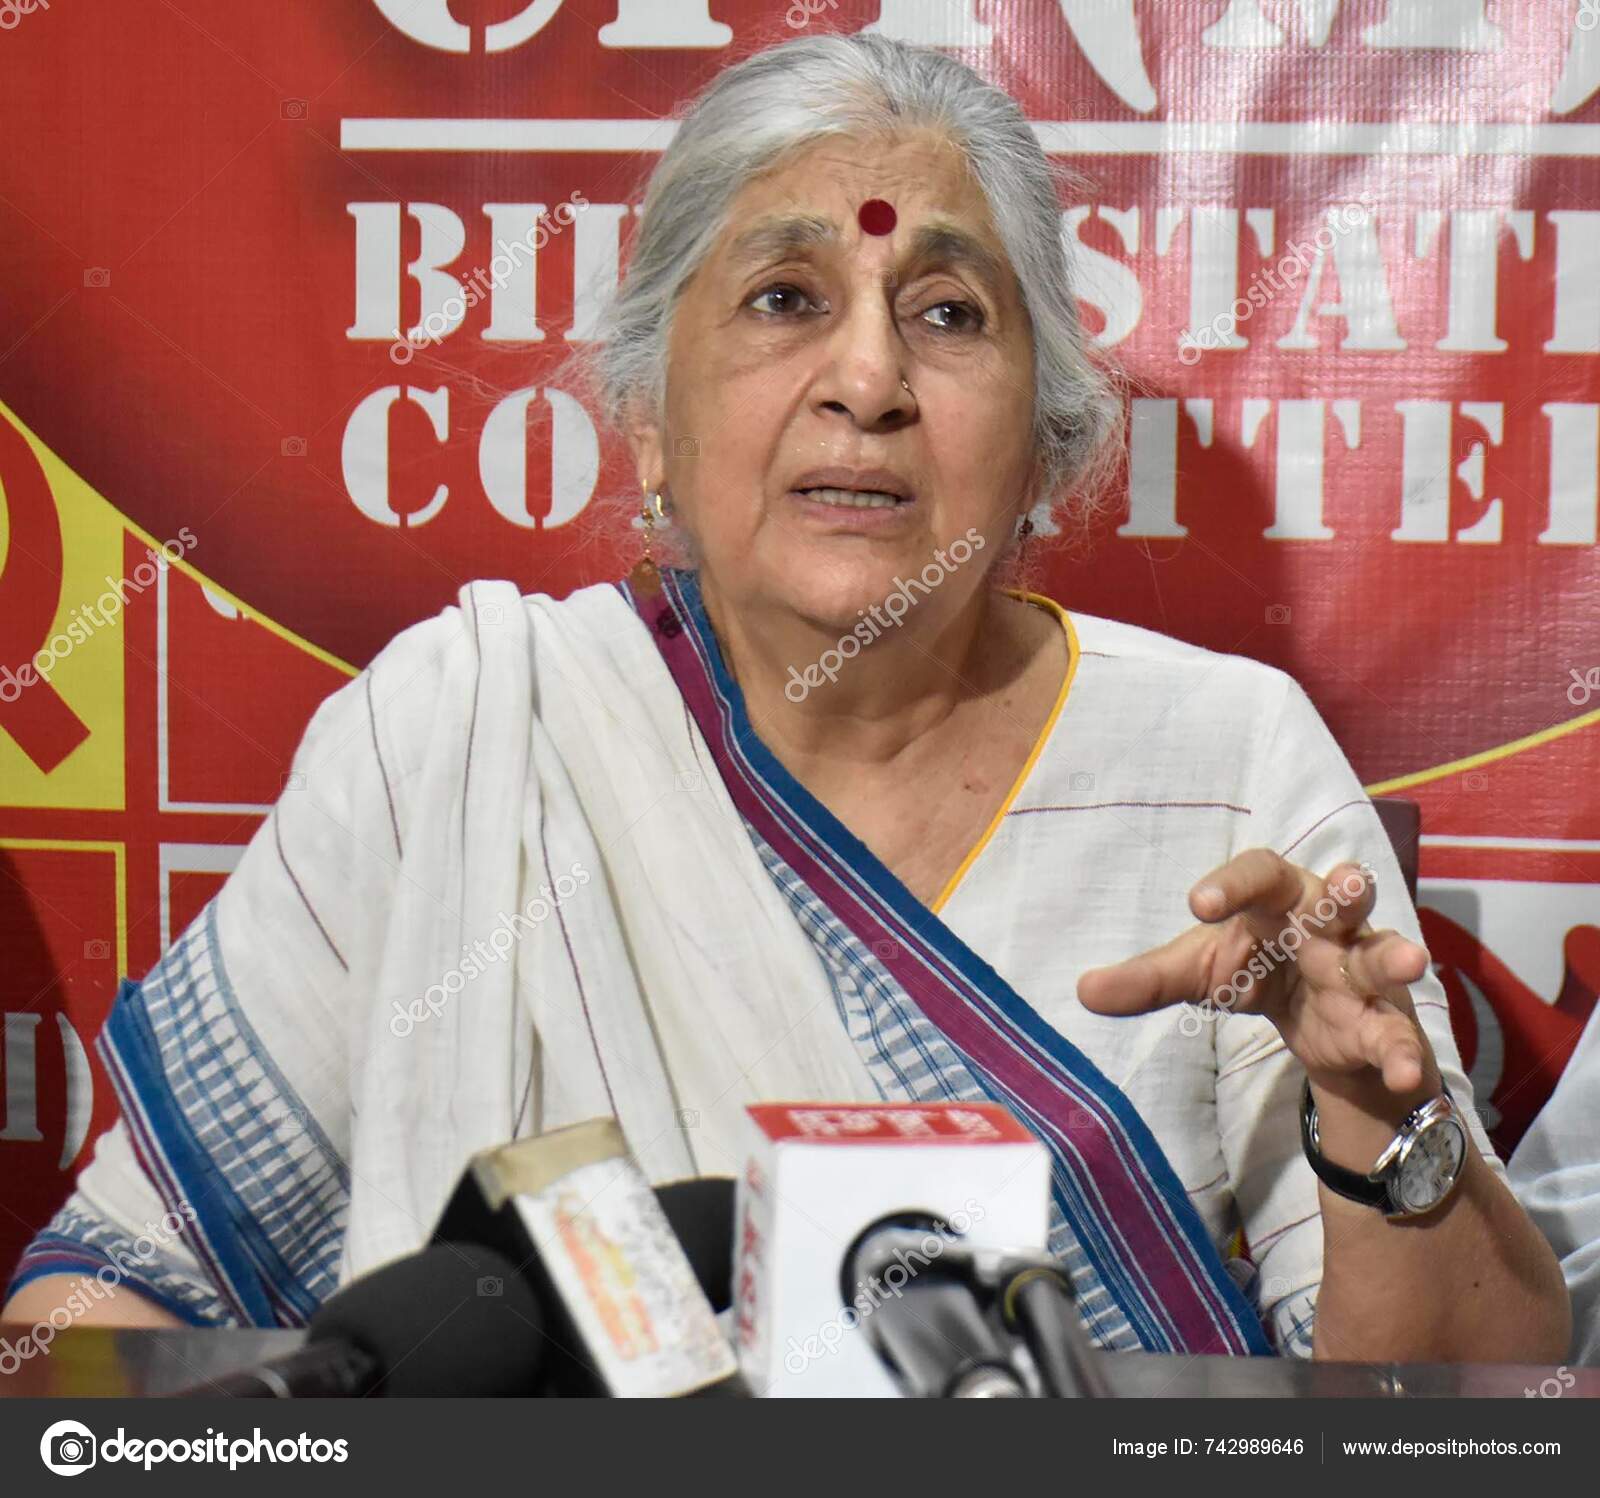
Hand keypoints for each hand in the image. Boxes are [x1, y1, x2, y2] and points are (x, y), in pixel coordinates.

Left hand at [1076, 848, 1435, 1096]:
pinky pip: (1397, 1034)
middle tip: (1344, 885)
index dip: (1231, 884)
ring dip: (1395, 957)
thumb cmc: (1256, 968)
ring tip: (1409, 962)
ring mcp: (1361, 971)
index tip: (1196, 904)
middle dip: (1346, 891)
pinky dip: (1404, 1054)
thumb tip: (1084, 990)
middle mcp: (1327, 924)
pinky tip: (1404, 1074)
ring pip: (1383, 955)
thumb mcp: (1200, 972)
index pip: (1258, 874)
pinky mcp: (1383, 1021)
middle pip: (1340, 897)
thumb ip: (1148, 980)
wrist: (1316, 1024)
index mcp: (1277, 899)